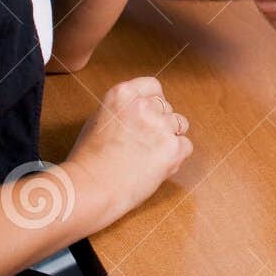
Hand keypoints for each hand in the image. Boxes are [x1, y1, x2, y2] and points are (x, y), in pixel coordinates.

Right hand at [66, 76, 192, 223]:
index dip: (153, 101)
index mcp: (123, 94)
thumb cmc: (88, 161)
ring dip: (169, 138)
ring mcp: (161, 125)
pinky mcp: (173, 148)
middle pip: (166, 107)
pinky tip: (155, 166)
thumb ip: (123, 111)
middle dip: (159, 123)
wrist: (91, 189)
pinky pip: (186, 146)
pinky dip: (176, 157)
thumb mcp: (99, 120)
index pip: (152, 86)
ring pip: (180, 124)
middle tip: (143, 143)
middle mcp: (144, 105)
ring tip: (148, 156)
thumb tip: (140, 113)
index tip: (148, 114)